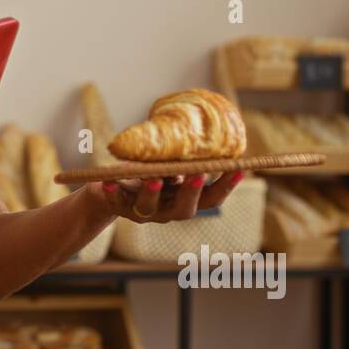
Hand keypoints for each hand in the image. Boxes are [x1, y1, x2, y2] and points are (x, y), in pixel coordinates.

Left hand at [85, 171, 243, 222]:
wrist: (110, 186)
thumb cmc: (146, 172)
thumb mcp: (167, 166)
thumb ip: (181, 160)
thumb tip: (199, 136)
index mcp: (183, 200)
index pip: (210, 199)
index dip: (225, 187)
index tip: (239, 169)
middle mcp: (166, 211)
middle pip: (185, 209)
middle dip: (191, 192)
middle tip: (197, 175)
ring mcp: (142, 212)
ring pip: (149, 207)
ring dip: (153, 192)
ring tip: (153, 178)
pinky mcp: (117, 207)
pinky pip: (115, 202)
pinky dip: (113, 192)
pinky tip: (108, 182)